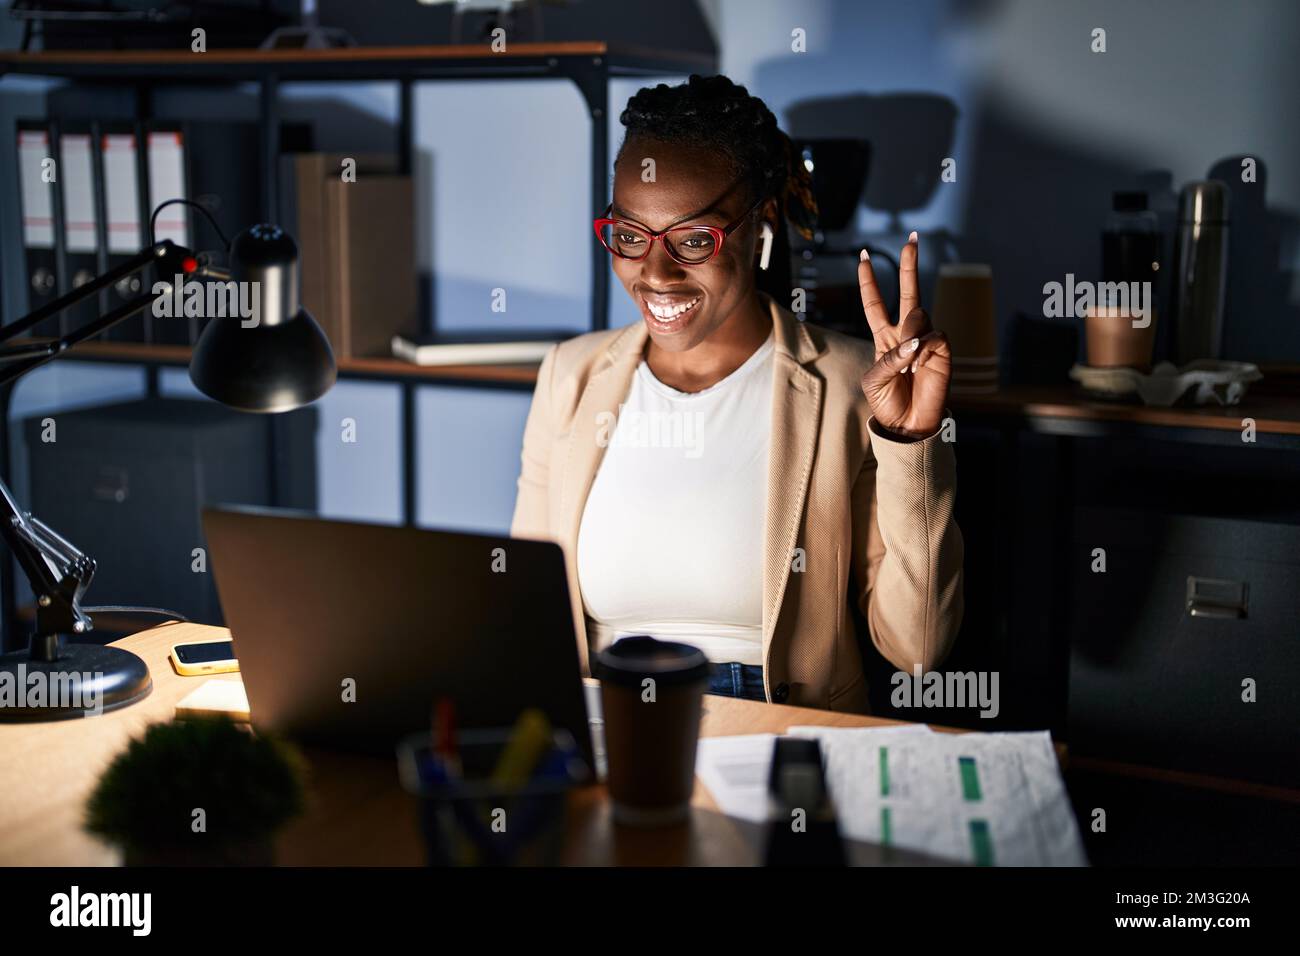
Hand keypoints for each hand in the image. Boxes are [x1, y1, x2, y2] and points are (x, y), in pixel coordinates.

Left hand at [857, 233, 951, 439]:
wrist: (908, 424)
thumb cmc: (887, 402)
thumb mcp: (874, 379)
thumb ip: (889, 357)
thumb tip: (915, 341)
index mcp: (884, 337)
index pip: (875, 303)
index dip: (868, 281)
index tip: (862, 256)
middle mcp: (906, 334)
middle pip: (908, 292)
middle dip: (909, 265)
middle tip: (912, 238)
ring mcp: (925, 340)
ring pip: (918, 315)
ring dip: (908, 334)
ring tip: (907, 363)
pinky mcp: (942, 350)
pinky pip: (932, 336)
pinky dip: (922, 348)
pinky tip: (919, 363)